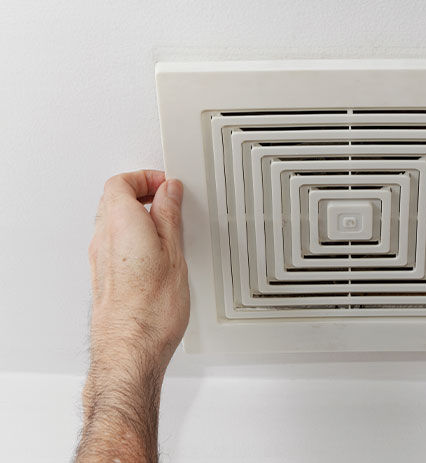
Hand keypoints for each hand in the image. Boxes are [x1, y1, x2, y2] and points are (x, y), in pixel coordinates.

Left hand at [77, 170, 188, 461]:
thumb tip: (170, 193)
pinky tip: (155, 251)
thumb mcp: (174, 252)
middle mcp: (103, 239)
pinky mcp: (104, 277)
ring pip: (112, 222)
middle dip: (141, 193)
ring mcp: (100, 259)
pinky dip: (133, 236)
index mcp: (120, 223)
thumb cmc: (152, 309)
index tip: (167, 184)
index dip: (145, 177)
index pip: (121, 182)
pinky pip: (115, 243)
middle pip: (113, 200)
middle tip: (168, 198)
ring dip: (137, 216)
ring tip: (166, 224)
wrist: (131, 350)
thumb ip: (169, 216)